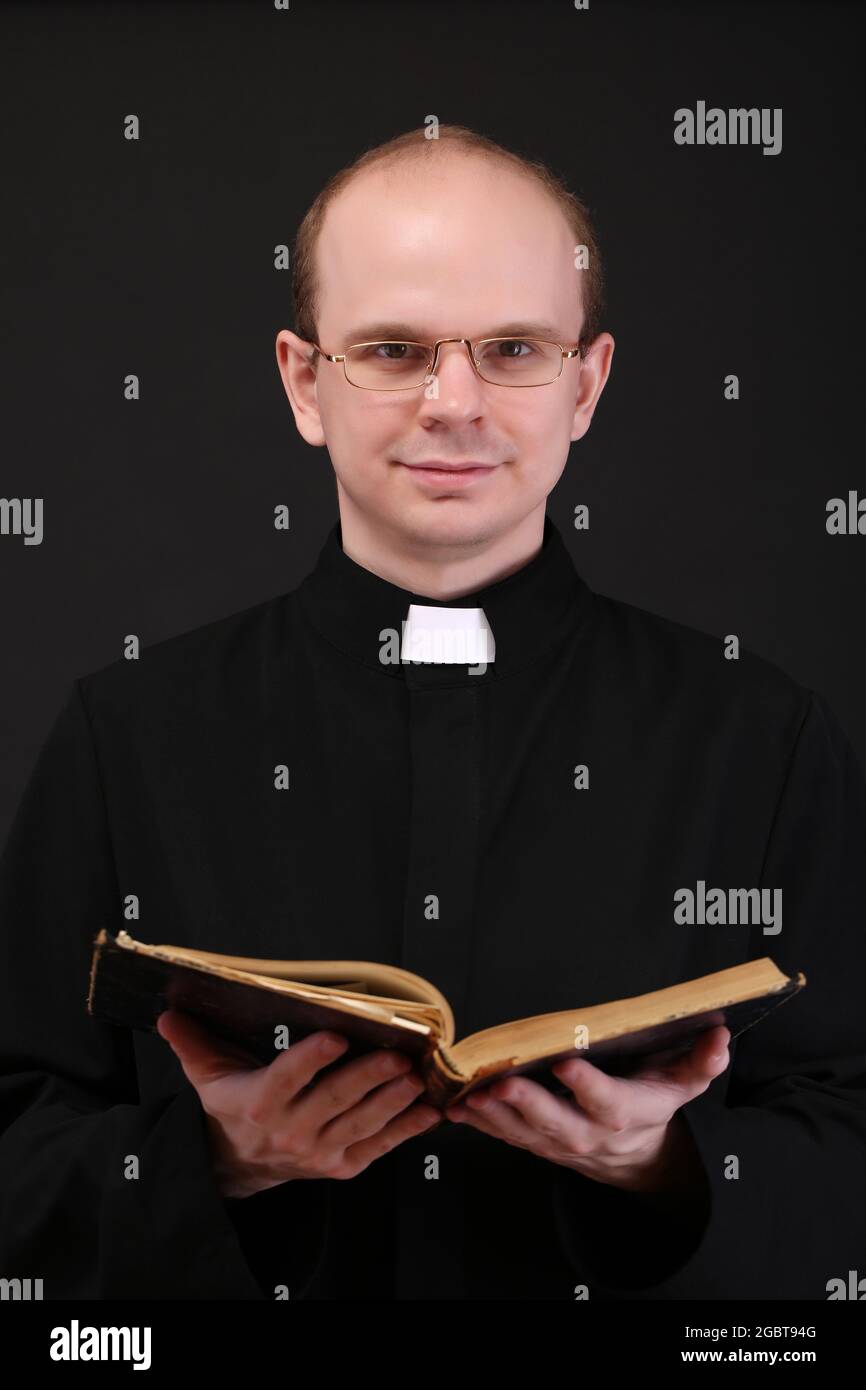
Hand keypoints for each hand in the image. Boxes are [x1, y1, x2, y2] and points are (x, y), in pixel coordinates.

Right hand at [156, 1010, 440, 1197]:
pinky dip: (406, 1130)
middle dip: (368, 1077)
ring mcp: (318, 1151)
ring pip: (361, 1123)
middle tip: (397, 1056)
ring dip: (393, 1101)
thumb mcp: (207, 1074)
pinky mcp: (341, 1165)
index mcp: (259, 1103)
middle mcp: (290, 1132)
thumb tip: (168, 1012)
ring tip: (416, 1078)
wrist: (237, 1164)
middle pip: (333, 1101)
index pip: (287, 1078)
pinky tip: (429, 1111)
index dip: (312, 1058)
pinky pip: (378, 1146)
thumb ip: (192, 1042)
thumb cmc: (231, 1106)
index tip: (336, 1036)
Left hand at [444, 1025, 730, 1193]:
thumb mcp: (685, 1082)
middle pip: (558, 1123)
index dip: (587, 1085)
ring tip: (468, 1097)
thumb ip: (702, 1061)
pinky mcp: (539, 1144)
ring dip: (494, 1117)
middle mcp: (592, 1133)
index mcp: (628, 1112)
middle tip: (499, 1086)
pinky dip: (481, 1125)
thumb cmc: (655, 1102)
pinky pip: (507, 1138)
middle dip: (527, 1106)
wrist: (639, 1156)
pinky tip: (457, 1108)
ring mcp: (562, 1143)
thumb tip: (720, 1034)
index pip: (607, 1101)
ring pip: (525, 1135)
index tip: (566, 1063)